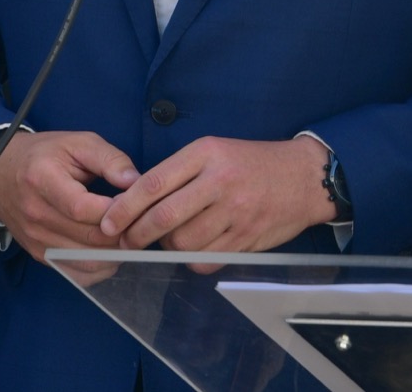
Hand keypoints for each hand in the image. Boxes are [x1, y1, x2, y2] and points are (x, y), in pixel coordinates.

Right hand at [0, 129, 140, 263]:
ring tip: (130, 237)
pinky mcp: (39, 255)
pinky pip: (74, 273)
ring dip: (114, 254)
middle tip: (141, 223)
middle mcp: (36, 215)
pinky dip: (98, 269)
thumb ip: (110, 160)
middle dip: (121, 234)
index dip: (114, 211)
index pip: (82, 208)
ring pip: (85, 261)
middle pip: (87, 238)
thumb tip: (136, 182)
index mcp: (43, 180)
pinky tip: (112, 253)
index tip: (135, 204)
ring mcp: (36, 240)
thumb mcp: (78, 143)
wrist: (1, 173)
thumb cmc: (45, 154)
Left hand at [98, 135, 335, 251]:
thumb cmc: (252, 163)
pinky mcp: (246, 238)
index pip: (153, 183)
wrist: (304, 178)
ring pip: (182, 243)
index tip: (107, 222)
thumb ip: (179, 173)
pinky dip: (192, 259)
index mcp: (207, 154)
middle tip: (125, 240)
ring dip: (167, 246)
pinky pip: (205, 260)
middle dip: (135, 234)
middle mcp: (220, 181)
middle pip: (163, 217)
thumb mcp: (215, 151)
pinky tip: (196, 248)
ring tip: (169, 239)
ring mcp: (236, 212)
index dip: (125, 207)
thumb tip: (136, 202)